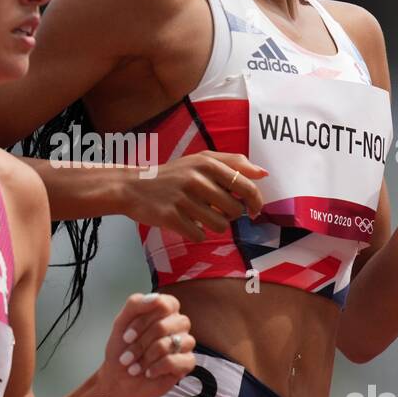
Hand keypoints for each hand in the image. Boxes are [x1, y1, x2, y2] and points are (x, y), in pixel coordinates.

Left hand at [96, 292, 195, 396]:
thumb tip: (156, 297)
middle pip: (163, 326)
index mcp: (165, 310)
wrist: (119, 379)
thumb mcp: (121, 323)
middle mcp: (178, 323)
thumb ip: (135, 304)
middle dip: (140, 344)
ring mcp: (185, 342)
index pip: (163, 304)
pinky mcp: (187, 362)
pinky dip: (156, 368)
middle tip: (127, 357)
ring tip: (135, 367)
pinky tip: (149, 372)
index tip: (126, 336)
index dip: (142, 322)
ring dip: (146, 358)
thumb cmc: (122, 349)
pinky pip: (176, 361)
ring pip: (169, 344)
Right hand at [124, 151, 268, 240]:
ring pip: (219, 226)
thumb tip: (264, 173)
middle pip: (234, 210)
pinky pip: (199, 235)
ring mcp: (182, 198)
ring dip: (213, 226)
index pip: (245, 186)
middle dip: (230, 215)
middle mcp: (195, 178)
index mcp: (207, 163)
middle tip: (216, 210)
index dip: (256, 201)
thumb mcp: (200, 160)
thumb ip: (233, 163)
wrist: (134, 187)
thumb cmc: (174, 175)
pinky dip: (196, 234)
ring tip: (201, 217)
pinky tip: (186, 224)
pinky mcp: (170, 216)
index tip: (255, 210)